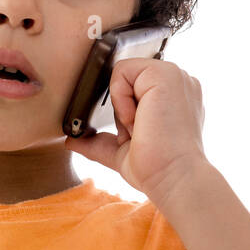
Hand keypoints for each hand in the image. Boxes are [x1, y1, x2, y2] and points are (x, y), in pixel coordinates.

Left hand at [63, 57, 208, 197]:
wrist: (173, 179)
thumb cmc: (156, 168)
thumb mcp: (122, 150)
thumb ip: (99, 141)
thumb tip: (71, 140)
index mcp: (173, 95)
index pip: (135, 84)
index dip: (125, 105)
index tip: (134, 129)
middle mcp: (178, 81)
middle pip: (128, 77)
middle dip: (122, 107)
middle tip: (139, 132)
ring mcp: (175, 75)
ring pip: (123, 72)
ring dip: (122, 105)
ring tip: (141, 127)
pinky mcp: (165, 74)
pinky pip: (122, 71)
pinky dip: (120, 98)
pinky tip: (137, 120)